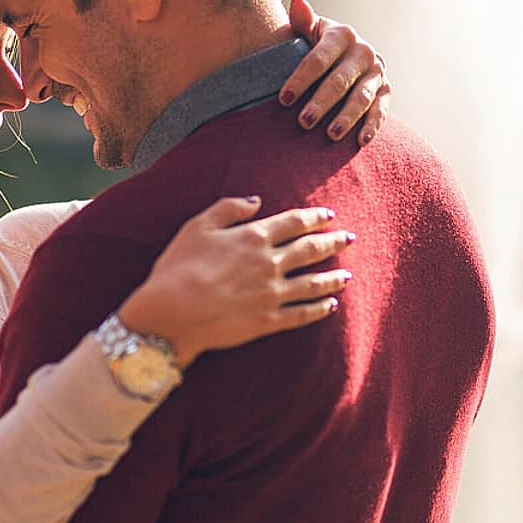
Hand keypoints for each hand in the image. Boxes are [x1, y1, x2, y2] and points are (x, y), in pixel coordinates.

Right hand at [117, 196, 353, 368]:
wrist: (172, 313)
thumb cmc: (179, 267)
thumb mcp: (197, 227)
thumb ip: (228, 209)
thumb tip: (256, 201)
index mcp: (254, 237)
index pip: (294, 223)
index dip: (314, 218)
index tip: (329, 216)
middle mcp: (270, 263)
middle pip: (311, 249)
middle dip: (332, 242)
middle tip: (350, 238)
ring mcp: (273, 294)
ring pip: (314, 283)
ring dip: (333, 277)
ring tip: (348, 274)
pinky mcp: (269, 321)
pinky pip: (303, 314)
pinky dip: (320, 308)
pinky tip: (331, 305)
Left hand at [283, 0, 390, 145]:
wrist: (343, 51)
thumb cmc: (315, 43)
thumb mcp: (308, 30)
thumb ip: (303, 21)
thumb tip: (297, 3)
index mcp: (342, 35)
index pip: (318, 60)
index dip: (300, 80)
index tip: (283, 99)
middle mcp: (363, 52)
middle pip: (340, 81)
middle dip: (321, 102)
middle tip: (303, 122)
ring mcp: (376, 72)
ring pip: (361, 97)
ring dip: (346, 117)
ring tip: (330, 135)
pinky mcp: (385, 90)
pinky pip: (380, 110)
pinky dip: (372, 125)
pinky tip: (360, 141)